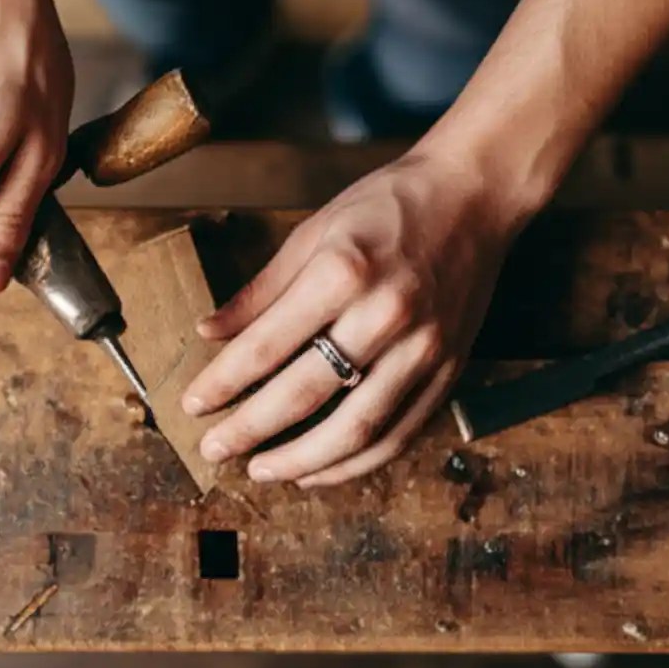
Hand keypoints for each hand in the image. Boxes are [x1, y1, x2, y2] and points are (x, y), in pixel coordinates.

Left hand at [182, 151, 535, 486]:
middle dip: (250, 430)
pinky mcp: (448, 369)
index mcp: (343, 272)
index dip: (224, 382)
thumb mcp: (313, 233)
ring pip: (356, 429)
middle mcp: (385, 314)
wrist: (474, 197)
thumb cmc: (389, 207)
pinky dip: (356, 463)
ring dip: (302, 461)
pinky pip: (399, 434)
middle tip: (215, 449)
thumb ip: (261, 292)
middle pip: (305, 394)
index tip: (194, 404)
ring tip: (262, 470)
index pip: (267, 345)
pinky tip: (319, 470)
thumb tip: (209, 332)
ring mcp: (423, 348)